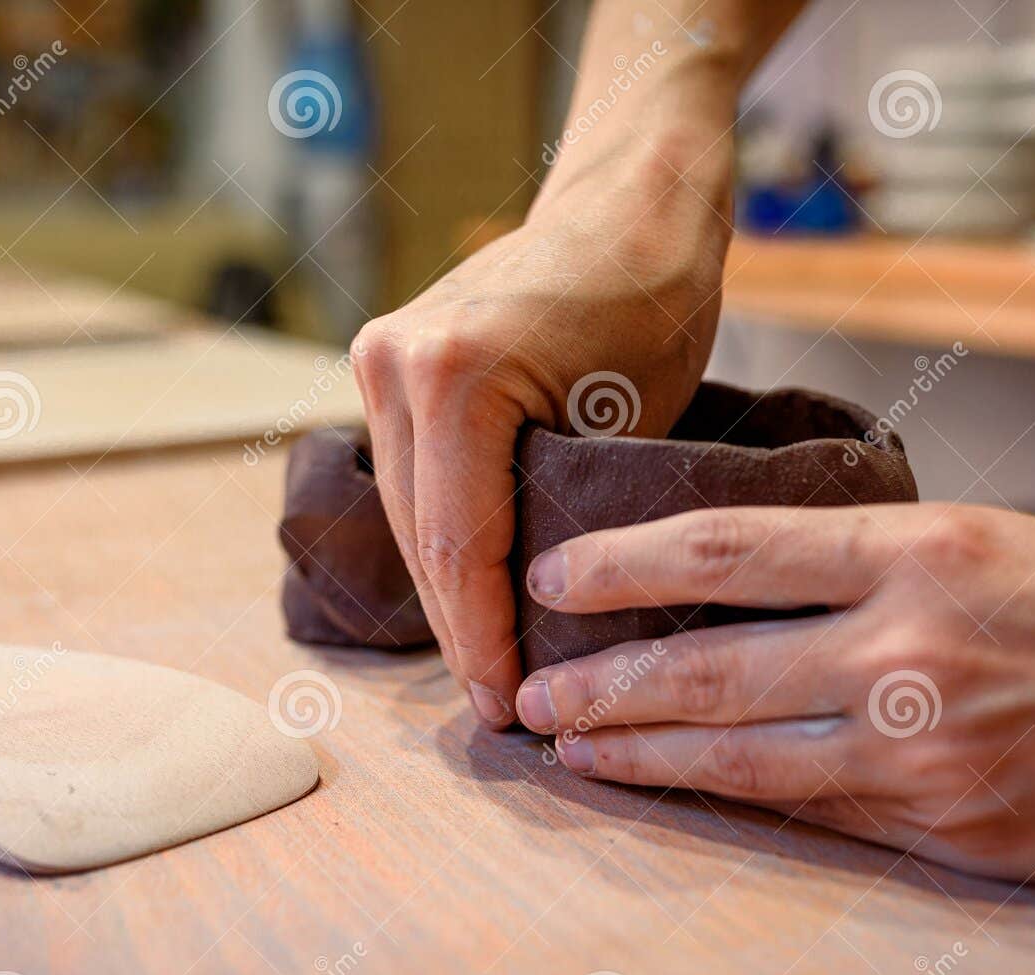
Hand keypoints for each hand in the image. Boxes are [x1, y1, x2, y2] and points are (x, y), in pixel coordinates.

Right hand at [350, 128, 730, 726]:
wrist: (628, 200)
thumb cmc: (654, 294)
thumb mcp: (635, 423)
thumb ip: (576, 522)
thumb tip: (553, 631)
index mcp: (451, 376)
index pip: (462, 549)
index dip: (484, 643)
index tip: (508, 713)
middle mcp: (392, 365)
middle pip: (423, 539)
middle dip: (462, 632)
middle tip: (500, 711)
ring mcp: (380, 359)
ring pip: (409, 516)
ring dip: (447, 593)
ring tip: (487, 670)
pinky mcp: (389, 364)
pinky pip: (412, 478)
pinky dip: (442, 537)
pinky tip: (472, 597)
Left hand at [513, 502, 1034, 889]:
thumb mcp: (986, 544)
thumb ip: (863, 569)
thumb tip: (736, 592)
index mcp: (917, 549)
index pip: (726, 548)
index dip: (622, 563)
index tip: (554, 576)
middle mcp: (906, 645)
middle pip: (708, 664)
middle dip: (602, 683)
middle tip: (528, 692)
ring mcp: (923, 746)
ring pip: (740, 753)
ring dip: (641, 754)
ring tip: (571, 747)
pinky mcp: (946, 827)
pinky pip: (811, 812)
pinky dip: (730, 801)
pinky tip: (678, 793)